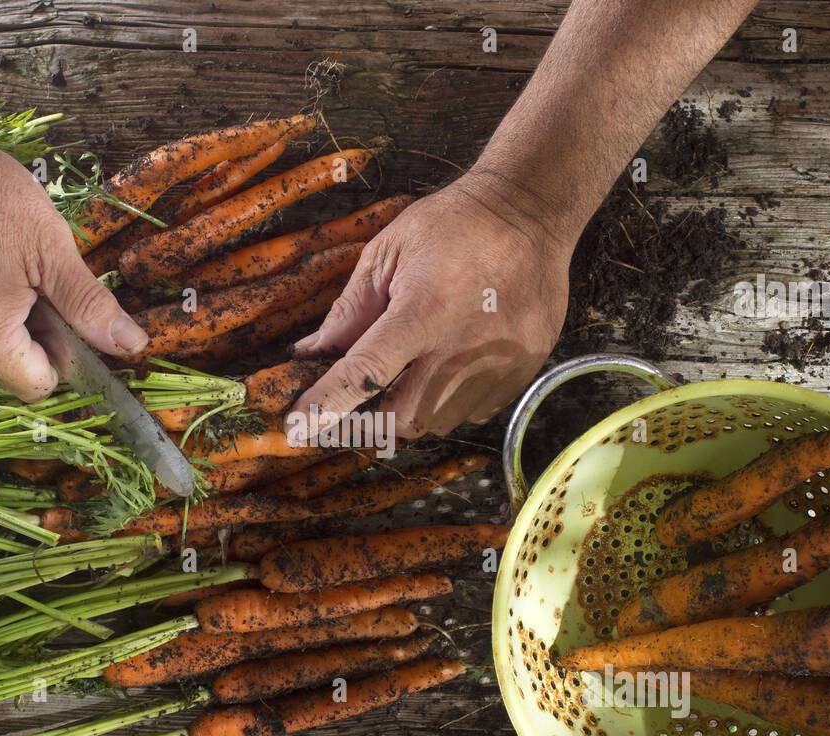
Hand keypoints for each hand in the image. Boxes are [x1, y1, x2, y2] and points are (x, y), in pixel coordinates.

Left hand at [289, 170, 572, 437]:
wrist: (531, 213)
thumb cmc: (454, 225)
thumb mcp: (389, 252)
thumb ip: (350, 309)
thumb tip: (312, 352)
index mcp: (422, 311)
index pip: (365, 374)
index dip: (326, 406)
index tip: (297, 428)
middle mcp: (462, 347)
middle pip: (403, 417)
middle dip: (373, 417)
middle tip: (363, 395)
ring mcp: (498, 364)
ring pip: (438, 422)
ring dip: (412, 410)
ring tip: (413, 372)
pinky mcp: (521, 373)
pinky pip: (472, 413)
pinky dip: (449, 403)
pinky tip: (449, 367)